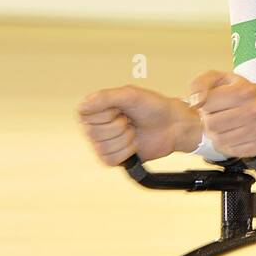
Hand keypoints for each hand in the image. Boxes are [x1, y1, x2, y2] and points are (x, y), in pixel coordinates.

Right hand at [76, 85, 198, 165]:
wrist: (172, 126)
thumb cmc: (153, 107)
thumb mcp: (130, 94)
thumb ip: (105, 97)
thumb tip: (83, 104)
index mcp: (96, 108)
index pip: (84, 115)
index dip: (105, 113)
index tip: (120, 108)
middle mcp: (96, 126)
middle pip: (93, 133)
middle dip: (118, 126)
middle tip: (130, 120)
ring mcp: (103, 143)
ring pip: (102, 148)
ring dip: (124, 139)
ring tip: (133, 131)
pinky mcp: (113, 158)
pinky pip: (110, 160)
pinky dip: (126, 152)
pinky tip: (133, 145)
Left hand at [187, 70, 255, 157]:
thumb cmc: (240, 93)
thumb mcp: (218, 78)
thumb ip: (200, 84)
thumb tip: (196, 103)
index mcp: (244, 90)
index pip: (207, 104)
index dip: (205, 106)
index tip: (213, 104)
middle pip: (212, 125)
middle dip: (209, 121)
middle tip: (217, 117)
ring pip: (221, 140)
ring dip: (217, 135)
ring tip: (225, 126)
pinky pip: (234, 151)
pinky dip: (229, 146)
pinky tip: (233, 135)